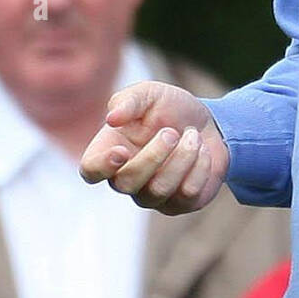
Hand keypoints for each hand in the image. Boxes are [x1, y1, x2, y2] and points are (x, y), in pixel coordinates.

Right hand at [79, 81, 228, 214]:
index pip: (91, 171)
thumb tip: (112, 118)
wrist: (207, 122)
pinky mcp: (180, 204)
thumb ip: (129, 100)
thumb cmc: (169, 108)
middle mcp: (126, 179)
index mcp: (110, 151)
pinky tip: (203, 150)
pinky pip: (187, 194)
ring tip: (193, 135)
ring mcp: (152, 195)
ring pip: (159, 190)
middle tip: (172, 132)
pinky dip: (200, 166)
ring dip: (182, 158)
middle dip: (154, 155)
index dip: (102, 166)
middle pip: (126, 183)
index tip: (122, 151)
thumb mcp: (150, 94)